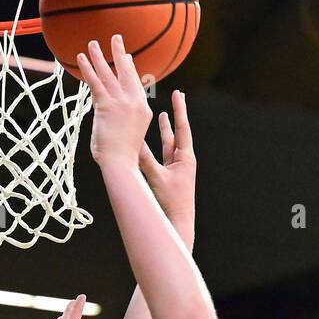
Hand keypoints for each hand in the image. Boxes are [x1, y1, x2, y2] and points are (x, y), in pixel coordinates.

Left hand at [77, 36, 152, 168]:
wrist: (121, 163)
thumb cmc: (123, 155)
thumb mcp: (129, 133)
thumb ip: (121, 119)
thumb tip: (108, 114)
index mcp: (143, 108)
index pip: (136, 84)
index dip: (130, 69)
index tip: (127, 57)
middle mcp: (134, 102)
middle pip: (126, 72)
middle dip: (120, 53)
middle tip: (116, 38)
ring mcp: (121, 102)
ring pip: (109, 74)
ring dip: (99, 57)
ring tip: (92, 44)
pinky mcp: (106, 106)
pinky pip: (95, 83)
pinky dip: (88, 69)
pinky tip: (81, 58)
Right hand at [138, 89, 195, 249]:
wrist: (177, 224)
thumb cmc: (171, 203)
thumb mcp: (156, 179)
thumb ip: (144, 160)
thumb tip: (132, 144)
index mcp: (185, 158)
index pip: (182, 129)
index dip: (179, 111)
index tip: (178, 94)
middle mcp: (181, 162)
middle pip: (176, 134)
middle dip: (173, 117)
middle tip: (175, 98)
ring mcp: (174, 170)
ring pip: (167, 145)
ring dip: (163, 131)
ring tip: (161, 116)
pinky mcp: (166, 178)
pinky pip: (159, 158)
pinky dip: (152, 148)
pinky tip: (148, 142)